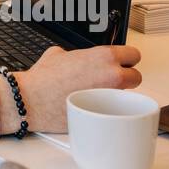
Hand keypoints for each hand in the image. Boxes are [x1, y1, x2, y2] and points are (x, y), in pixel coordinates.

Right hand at [0, 44, 141, 134]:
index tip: (121, 62)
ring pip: (126, 95)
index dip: (126, 59)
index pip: (133, 54)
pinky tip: (93, 107)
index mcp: (104, 56)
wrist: (31, 99)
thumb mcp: (59, 53)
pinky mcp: (103, 115)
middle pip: (137, 76)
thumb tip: (79, 59)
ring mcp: (110, 97)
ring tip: (100, 95)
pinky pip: (112, 111)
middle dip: (127, 78)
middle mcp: (112, 75)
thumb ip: (78, 54)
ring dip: (117, 95)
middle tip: (113, 80)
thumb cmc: (43, 78)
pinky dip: (106, 110)